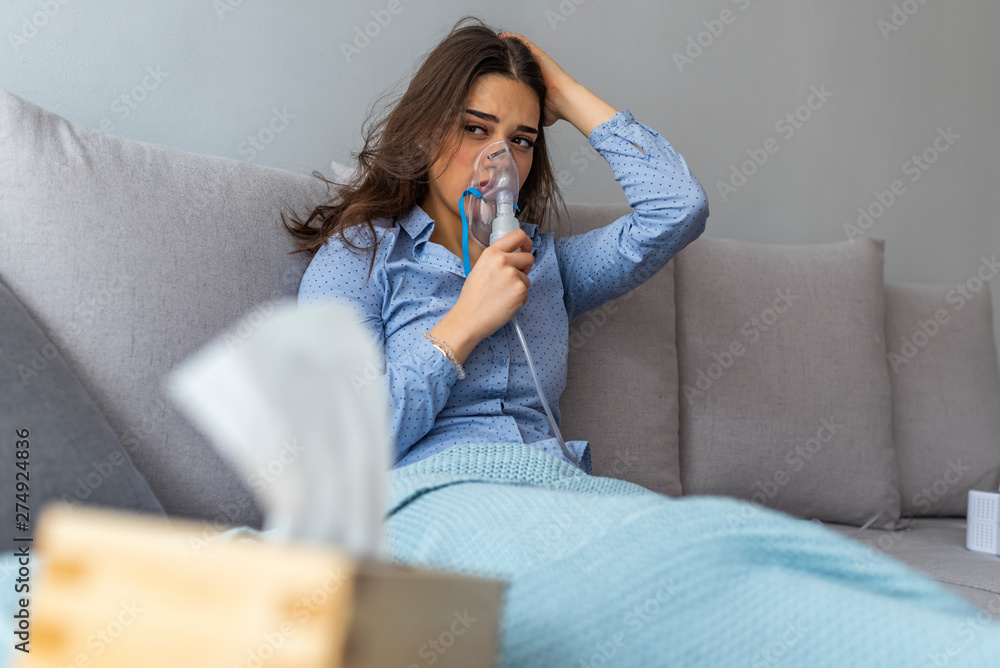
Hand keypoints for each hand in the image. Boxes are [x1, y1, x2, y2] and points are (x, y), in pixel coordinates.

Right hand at [451, 228, 533, 342]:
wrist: (469, 317)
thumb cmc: (472, 296)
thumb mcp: (480, 268)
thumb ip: (497, 260)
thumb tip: (513, 257)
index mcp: (492, 252)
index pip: (518, 235)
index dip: (526, 242)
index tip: (526, 248)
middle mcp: (503, 260)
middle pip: (528, 257)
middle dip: (525, 268)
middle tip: (512, 279)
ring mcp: (513, 275)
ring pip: (527, 278)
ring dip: (519, 286)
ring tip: (501, 295)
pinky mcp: (520, 290)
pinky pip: (526, 292)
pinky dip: (518, 299)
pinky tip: (504, 303)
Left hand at [498, 32, 576, 127]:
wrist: (564, 101)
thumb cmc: (554, 110)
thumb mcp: (535, 112)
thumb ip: (527, 115)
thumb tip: (519, 126)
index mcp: (534, 81)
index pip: (517, 73)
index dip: (505, 69)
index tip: (493, 69)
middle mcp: (535, 69)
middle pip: (517, 59)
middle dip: (504, 55)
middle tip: (490, 53)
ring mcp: (537, 61)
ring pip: (520, 49)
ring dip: (507, 44)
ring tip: (494, 41)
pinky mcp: (539, 55)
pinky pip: (524, 43)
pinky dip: (513, 38)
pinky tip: (502, 36)